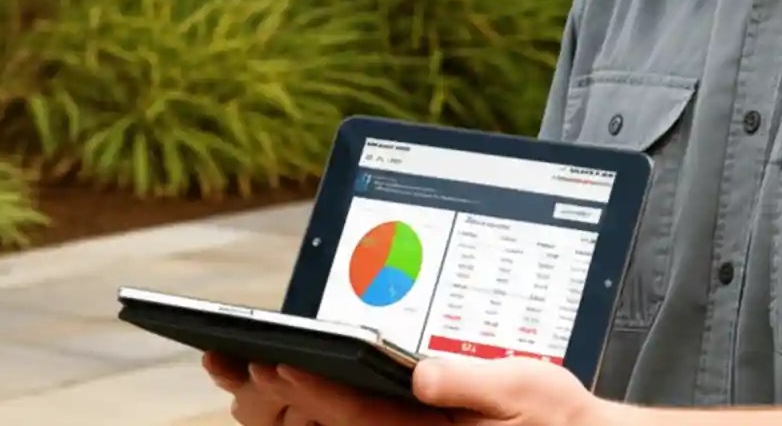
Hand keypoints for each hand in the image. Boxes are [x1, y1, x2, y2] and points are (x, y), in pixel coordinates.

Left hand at [202, 351, 619, 425]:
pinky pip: (358, 423)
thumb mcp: (526, 388)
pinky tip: (292, 385)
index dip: (315, 389)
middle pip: (333, 424)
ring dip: (290, 399)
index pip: (360, 414)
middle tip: (228, 362)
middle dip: (282, 394)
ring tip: (241, 369)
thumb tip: (425, 375)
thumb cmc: (552, 415)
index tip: (275, 364)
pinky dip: (321, 405)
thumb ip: (474, 382)